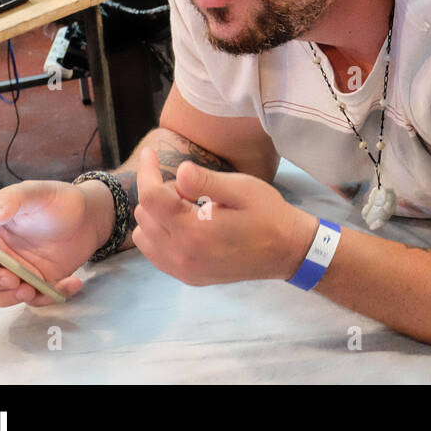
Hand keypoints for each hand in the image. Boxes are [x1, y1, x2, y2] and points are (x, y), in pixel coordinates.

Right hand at [0, 180, 103, 306]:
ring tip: (32, 288)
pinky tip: (70, 283)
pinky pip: (30, 300)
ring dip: (8, 298)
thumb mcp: (36, 193)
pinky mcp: (33, 283)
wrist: (90, 218)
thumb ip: (12, 200)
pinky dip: (47, 298)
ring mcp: (11, 271)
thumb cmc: (57, 201)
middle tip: (14, 278)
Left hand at [132, 147, 311, 284]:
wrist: (286, 251)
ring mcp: (182, 269)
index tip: (150, 153)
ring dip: (157, 214)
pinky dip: (159, 233)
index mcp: (194, 230)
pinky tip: (183, 224)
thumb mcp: (242, 189)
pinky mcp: (187, 276)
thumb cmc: (268, 214)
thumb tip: (178, 170)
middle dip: (160, 193)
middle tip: (192, 187)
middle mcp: (182, 254)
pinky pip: (154, 252)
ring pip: (143, 234)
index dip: (147, 171)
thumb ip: (207, 180)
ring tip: (188, 207)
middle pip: (145, 214)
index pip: (151, 197)